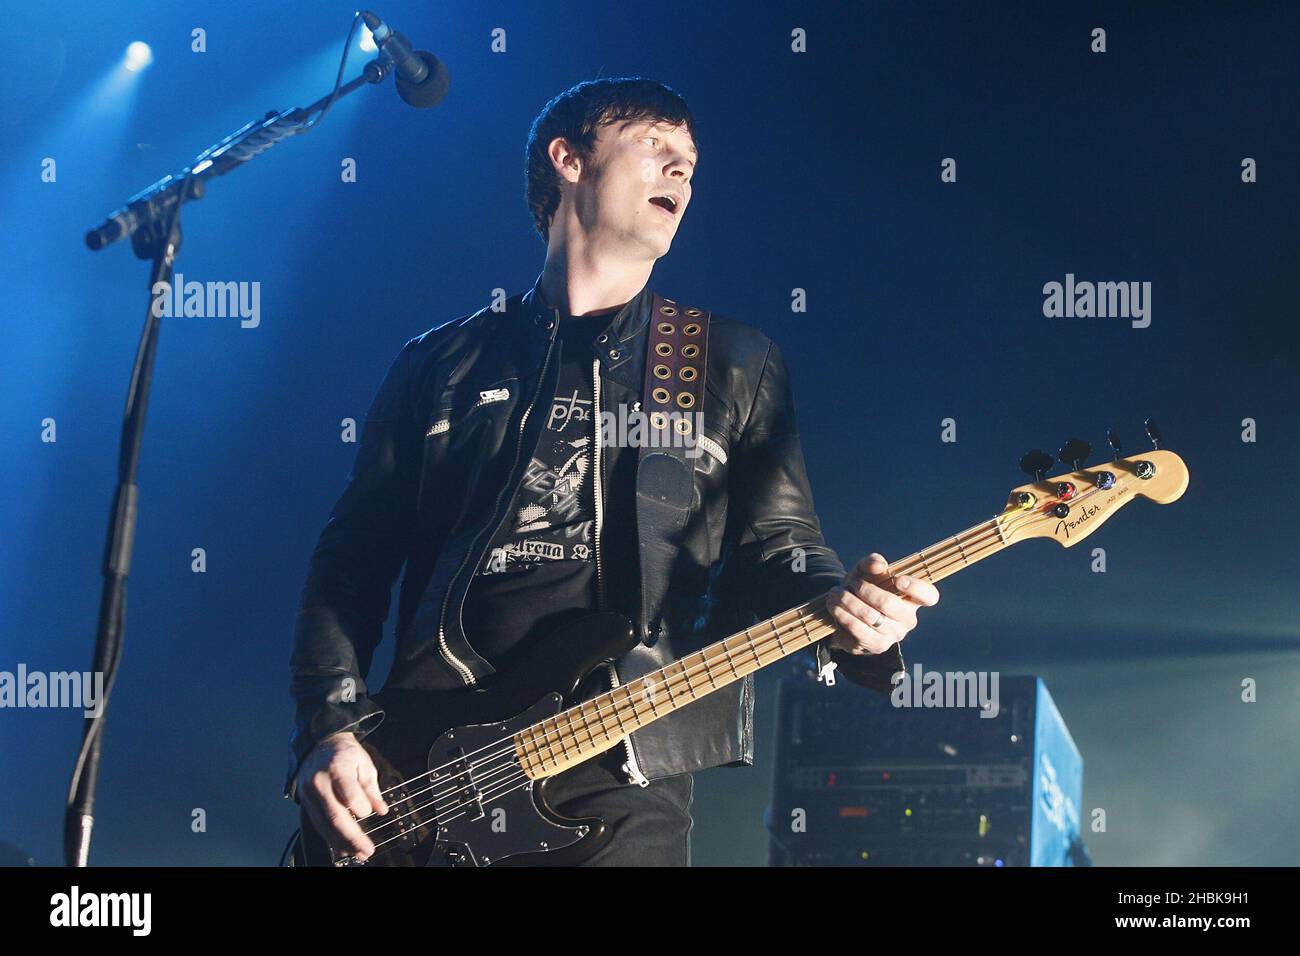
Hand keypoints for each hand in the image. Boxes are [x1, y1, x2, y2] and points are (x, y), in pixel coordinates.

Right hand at [296, 731, 388, 860]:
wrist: (320, 744)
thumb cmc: (345, 753)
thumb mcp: (364, 764)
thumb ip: (372, 789)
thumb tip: (381, 810)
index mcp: (337, 768)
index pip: (349, 795)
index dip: (362, 808)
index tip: (370, 811)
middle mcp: (319, 782)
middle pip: (335, 816)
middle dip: (352, 837)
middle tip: (367, 849)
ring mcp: (309, 794)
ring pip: (324, 824)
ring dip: (342, 842)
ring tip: (358, 852)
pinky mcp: (305, 802)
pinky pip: (318, 824)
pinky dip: (331, 837)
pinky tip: (342, 846)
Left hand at [826, 552, 939, 655]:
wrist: (846, 612)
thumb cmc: (863, 588)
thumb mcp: (865, 571)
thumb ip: (871, 562)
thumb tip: (879, 565)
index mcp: (912, 599)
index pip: (929, 596)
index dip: (916, 587)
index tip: (897, 579)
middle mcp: (908, 619)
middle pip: (888, 604)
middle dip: (864, 590)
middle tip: (850, 584)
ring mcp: (893, 635)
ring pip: (869, 618)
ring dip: (847, 603)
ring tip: (835, 594)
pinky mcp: (876, 647)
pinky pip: (857, 632)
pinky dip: (842, 617)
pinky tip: (835, 609)